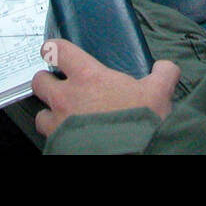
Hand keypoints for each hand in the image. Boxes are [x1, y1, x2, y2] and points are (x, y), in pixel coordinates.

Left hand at [32, 39, 179, 137]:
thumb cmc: (140, 124)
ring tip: (63, 120)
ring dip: (50, 115)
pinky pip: (48, 140)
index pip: (58, 50)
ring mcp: (58, 125)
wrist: (131, 156)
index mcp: (88, 77)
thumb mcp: (159, 93)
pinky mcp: (57, 147)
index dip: (53, 49)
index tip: (54, 51)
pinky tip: (70, 140)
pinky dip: (56, 139)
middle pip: (38, 81)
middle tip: (59, 87)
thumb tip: (166, 67)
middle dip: (46, 83)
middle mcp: (67, 98)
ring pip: (40, 115)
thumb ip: (163, 74)